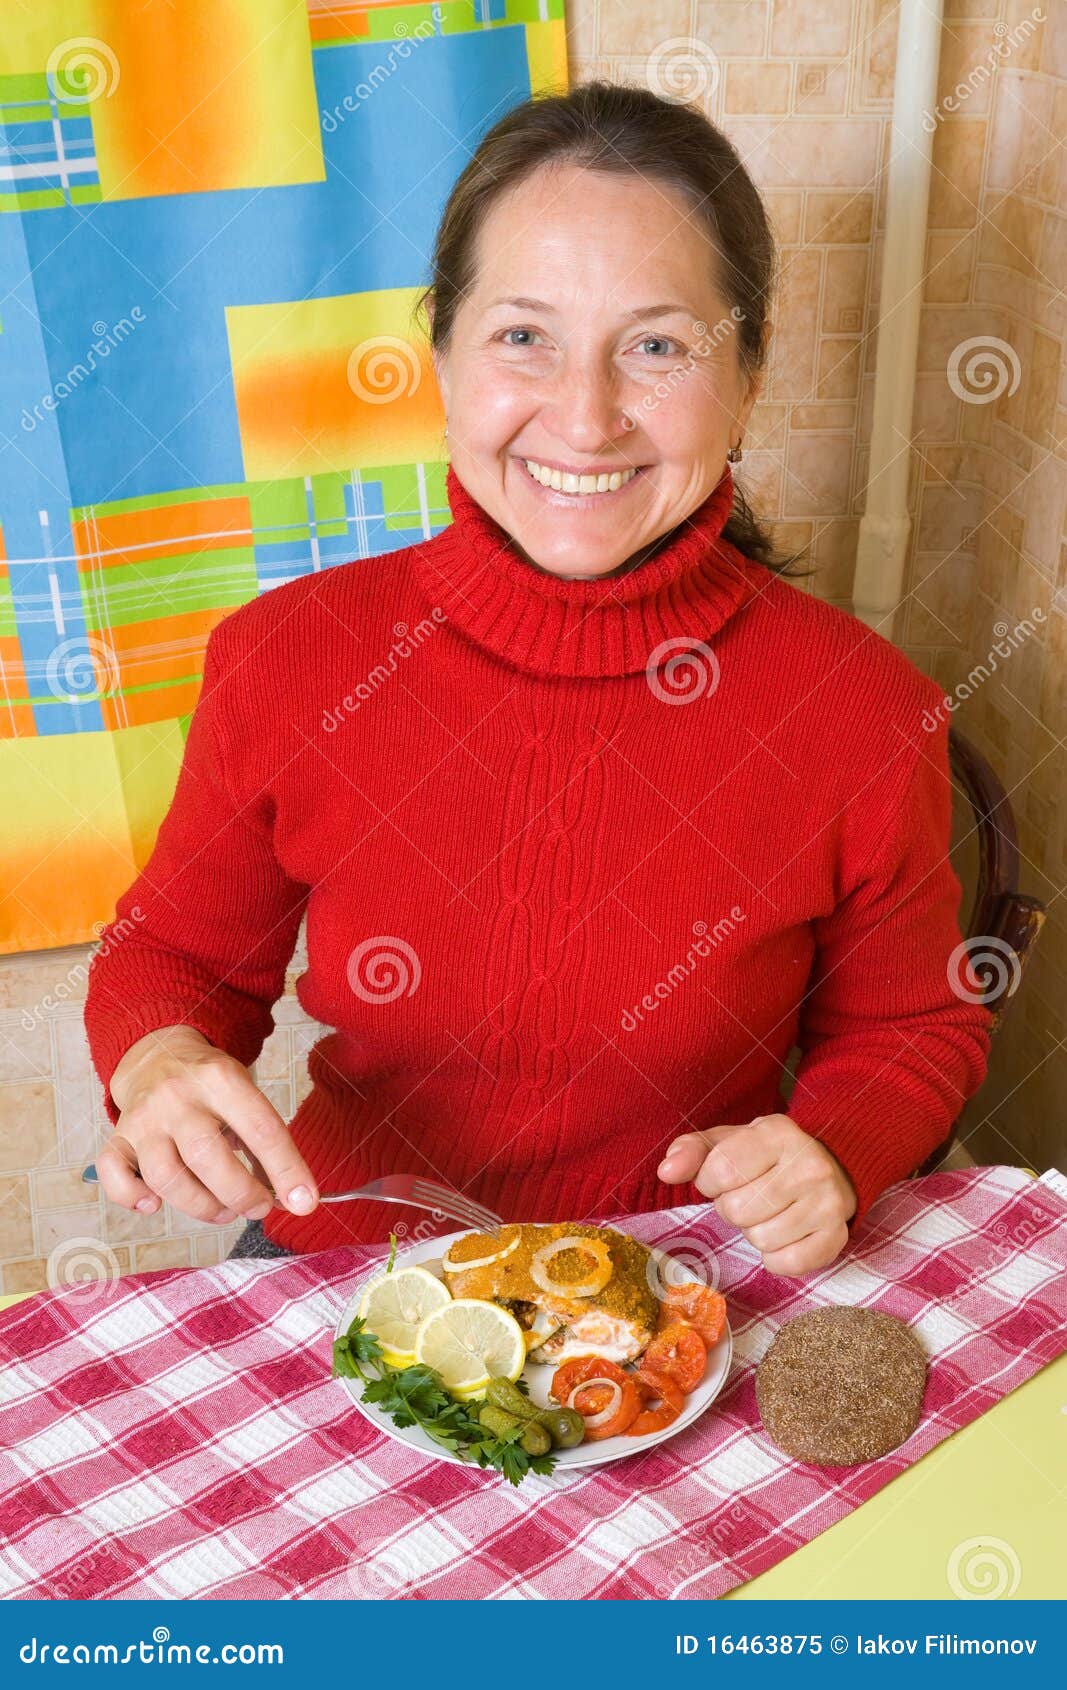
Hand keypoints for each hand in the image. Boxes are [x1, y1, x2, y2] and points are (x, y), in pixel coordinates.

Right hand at [97, 1025, 318, 1226]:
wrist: (158, 1053)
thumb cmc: (210, 1085)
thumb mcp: (245, 1094)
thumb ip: (265, 1142)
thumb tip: (291, 1197)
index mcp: (221, 1079)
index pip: (260, 1128)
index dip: (286, 1170)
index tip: (304, 1201)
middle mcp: (178, 1096)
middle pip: (207, 1156)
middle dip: (240, 1194)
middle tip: (258, 1207)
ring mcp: (144, 1118)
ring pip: (165, 1176)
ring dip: (200, 1206)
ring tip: (222, 1210)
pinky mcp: (119, 1137)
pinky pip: (113, 1174)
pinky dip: (131, 1197)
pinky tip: (154, 1203)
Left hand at [657, 1113, 856, 1276]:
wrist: (834, 1165)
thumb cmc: (768, 1156)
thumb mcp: (730, 1142)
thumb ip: (692, 1151)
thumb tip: (666, 1172)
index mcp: (778, 1133)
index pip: (720, 1170)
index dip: (709, 1181)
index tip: (722, 1178)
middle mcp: (809, 1166)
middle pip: (738, 1209)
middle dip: (732, 1208)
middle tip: (749, 1196)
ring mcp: (828, 1203)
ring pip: (761, 1239)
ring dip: (754, 1231)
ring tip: (768, 1212)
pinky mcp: (837, 1236)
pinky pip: (787, 1264)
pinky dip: (776, 1257)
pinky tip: (784, 1234)